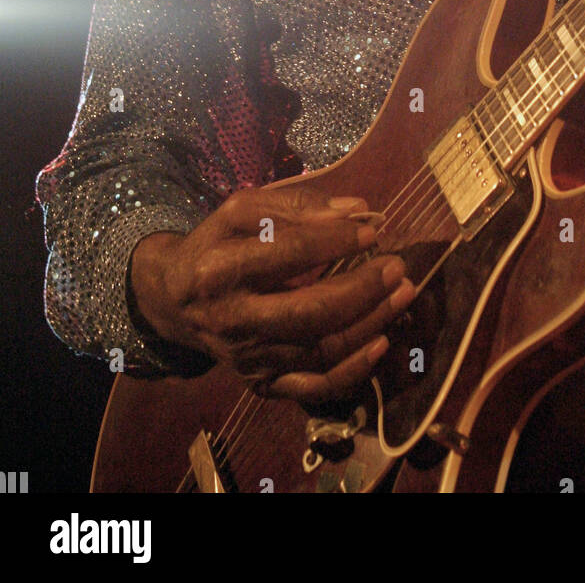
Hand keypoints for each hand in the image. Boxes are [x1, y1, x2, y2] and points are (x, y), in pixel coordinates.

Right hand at [129, 185, 413, 401]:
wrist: (173, 300)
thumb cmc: (215, 245)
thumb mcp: (242, 211)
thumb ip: (298, 206)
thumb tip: (358, 211)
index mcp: (220, 269)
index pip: (287, 254)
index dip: (335, 242)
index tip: (372, 231)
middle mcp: (231, 320)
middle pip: (308, 312)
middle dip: (362, 289)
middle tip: (397, 266)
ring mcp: (247, 358)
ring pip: (320, 350)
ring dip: (370, 323)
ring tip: (403, 293)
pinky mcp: (260, 383)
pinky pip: (314, 387)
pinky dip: (353, 370)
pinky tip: (381, 341)